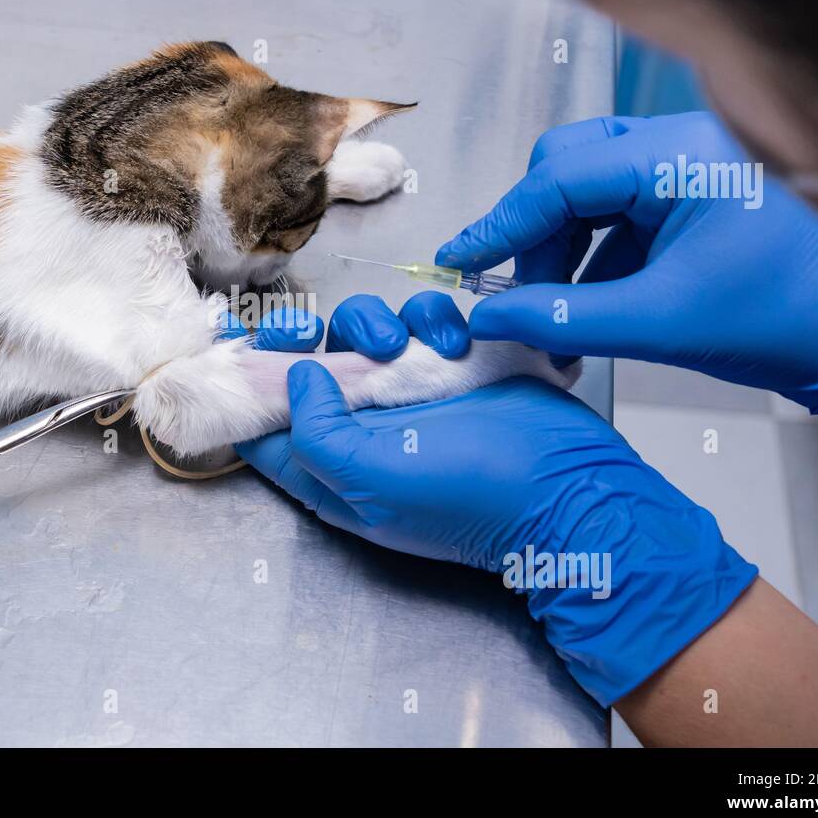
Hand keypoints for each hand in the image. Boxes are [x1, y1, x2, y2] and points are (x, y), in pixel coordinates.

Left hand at [237, 292, 756, 704]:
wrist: (569, 485)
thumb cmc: (468, 496)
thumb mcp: (373, 481)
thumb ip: (316, 434)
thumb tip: (295, 377)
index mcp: (331, 468)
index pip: (265, 424)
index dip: (249, 384)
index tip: (247, 347)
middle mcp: (363, 429)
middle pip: (309, 365)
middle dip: (306, 337)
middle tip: (313, 331)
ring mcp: (410, 395)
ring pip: (365, 332)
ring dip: (378, 324)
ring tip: (407, 345)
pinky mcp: (453, 366)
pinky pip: (423, 323)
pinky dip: (433, 321)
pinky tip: (457, 340)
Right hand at [436, 112, 817, 418]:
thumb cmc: (781, 318)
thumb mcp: (659, 324)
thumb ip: (562, 318)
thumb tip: (490, 317)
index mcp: (683, 157)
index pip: (562, 177)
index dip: (501, 224)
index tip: (460, 262)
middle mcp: (682, 143)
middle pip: (567, 168)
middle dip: (532, 234)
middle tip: (512, 294)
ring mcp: (686, 164)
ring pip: (587, 188)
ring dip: (558, 246)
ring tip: (554, 306)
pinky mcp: (688, 191)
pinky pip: (616, 209)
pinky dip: (590, 253)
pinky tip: (586, 300)